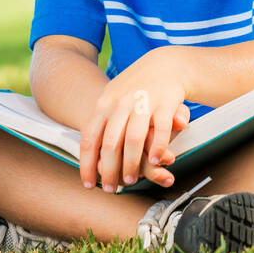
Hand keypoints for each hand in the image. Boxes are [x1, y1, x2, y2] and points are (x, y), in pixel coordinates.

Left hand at [79, 47, 191, 190]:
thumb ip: (100, 121)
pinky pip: (160, 130)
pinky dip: (158, 148)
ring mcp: (143, 102)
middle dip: (109, 170)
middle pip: (110, 144)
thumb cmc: (136, 87)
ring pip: (134, 140)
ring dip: (132, 164)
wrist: (166, 64)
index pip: (89, 138)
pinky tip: (156, 160)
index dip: (87, 164)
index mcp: (104, 103)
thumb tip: (88, 152)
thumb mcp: (112, 97)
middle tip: (111, 188)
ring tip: (131, 180)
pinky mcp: (165, 103)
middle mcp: (121, 103)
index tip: (88, 183)